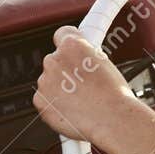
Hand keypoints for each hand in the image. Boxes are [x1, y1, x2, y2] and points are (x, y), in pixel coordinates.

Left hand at [31, 26, 142, 145]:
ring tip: (83, 98)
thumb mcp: (105, 62)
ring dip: (62, 88)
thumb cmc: (114, 94)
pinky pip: (45, 99)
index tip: (72, 49)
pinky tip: (73, 109)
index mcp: (72, 45)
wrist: (112, 119)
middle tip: (85, 82)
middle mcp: (54, 60)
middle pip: (55, 60)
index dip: (69, 43)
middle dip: (67, 70)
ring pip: (50, 81)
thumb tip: (81, 58)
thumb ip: (86, 55)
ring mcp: (44, 81)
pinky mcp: (40, 101)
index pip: (62, 34)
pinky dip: (56, 104)